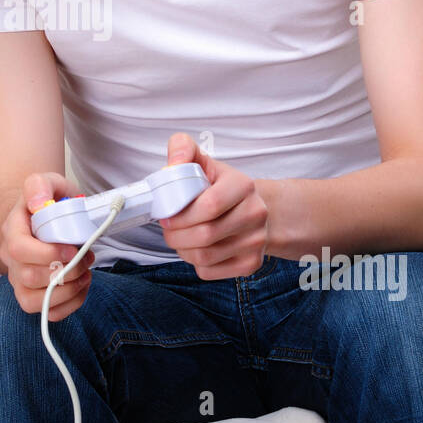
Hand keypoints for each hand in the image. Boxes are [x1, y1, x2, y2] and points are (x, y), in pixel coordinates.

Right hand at [0, 172, 95, 321]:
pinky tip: (81, 287)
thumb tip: (38, 203)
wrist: (41, 216)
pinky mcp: (33, 296)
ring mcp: (20, 280)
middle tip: (86, 257)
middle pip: (29, 277)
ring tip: (85, 274)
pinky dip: (70, 305)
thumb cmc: (47, 202)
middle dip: (66, 272)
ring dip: (67, 291)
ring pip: (34, 302)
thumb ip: (40, 184)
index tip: (73, 250)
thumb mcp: (46, 182)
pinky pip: (47, 313)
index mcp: (12, 230)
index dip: (48, 254)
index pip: (20, 249)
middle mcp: (11, 259)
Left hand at [158, 133, 268, 279]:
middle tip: (168, 228)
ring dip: (182, 249)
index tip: (166, 214)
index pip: (209, 205)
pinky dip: (193, 263)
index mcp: (243, 185)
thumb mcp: (203, 162)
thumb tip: (174, 161)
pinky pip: (209, 272)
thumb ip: (183, 150)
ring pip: (204, 256)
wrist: (251, 210)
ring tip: (180, 237)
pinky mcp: (251, 264)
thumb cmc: (219, 187)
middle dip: (175, 234)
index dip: (180, 213)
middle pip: (205, 234)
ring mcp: (256, 241)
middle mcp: (256, 214)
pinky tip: (195, 248)